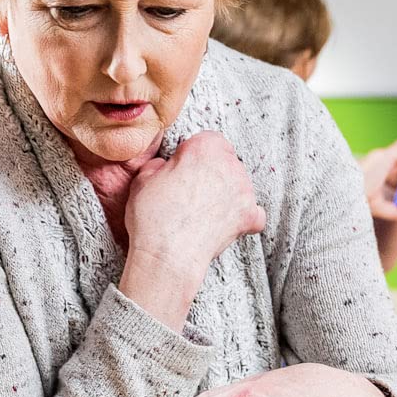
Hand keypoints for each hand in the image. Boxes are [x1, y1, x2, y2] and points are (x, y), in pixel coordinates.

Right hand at [124, 131, 265, 285]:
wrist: (166, 255)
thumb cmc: (153, 218)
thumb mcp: (143, 178)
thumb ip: (161, 165)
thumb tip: (166, 167)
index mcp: (205, 147)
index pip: (208, 141)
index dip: (193, 156)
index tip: (183, 169)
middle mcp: (230, 165)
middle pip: (226, 163)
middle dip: (212, 175)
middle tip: (190, 193)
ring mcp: (244, 191)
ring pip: (239, 186)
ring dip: (226, 195)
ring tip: (202, 212)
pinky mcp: (249, 216)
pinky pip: (253, 213)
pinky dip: (242, 218)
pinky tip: (224, 224)